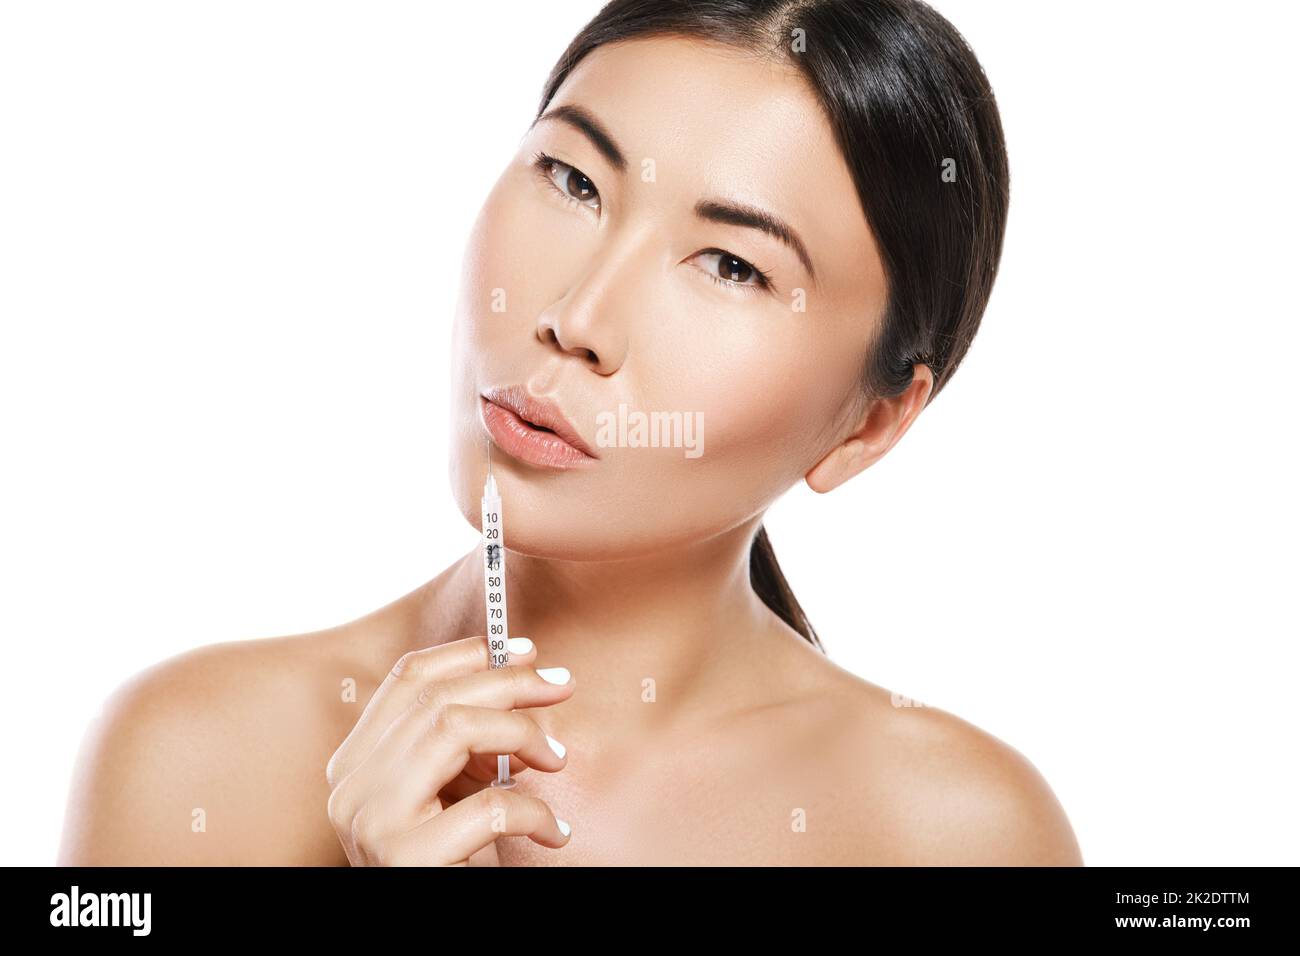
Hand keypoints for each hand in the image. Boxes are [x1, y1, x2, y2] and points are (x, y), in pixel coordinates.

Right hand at [326, 635, 573, 865]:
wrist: (418, 932)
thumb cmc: (447, 862)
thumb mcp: (448, 793)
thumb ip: (464, 743)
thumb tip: (524, 670)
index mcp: (354, 764)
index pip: (407, 680)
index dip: (470, 653)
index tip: (527, 649)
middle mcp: (349, 787)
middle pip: (438, 697)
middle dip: (512, 682)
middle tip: (563, 687)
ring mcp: (369, 822)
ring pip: (454, 729)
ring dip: (523, 733)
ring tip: (557, 761)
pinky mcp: (402, 860)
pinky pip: (488, 807)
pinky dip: (536, 813)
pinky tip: (554, 832)